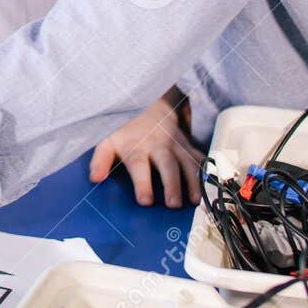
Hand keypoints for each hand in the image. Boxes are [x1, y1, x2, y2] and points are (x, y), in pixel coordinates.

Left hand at [88, 95, 202, 207]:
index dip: (142, 183)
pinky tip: (212, 187)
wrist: (145, 103)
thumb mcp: (106, 140)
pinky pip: (200, 158)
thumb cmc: (124, 129)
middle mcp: (158, 145)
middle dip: (171, 185)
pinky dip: (207, 171)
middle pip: (167, 165)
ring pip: (187, 163)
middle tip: (173, 204)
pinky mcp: (187, 145)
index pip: (139, 166)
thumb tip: (95, 178)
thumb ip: (100, 159)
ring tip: (195, 201)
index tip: (145, 201)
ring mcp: (175, 144)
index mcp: (136, 146)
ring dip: (193, 182)